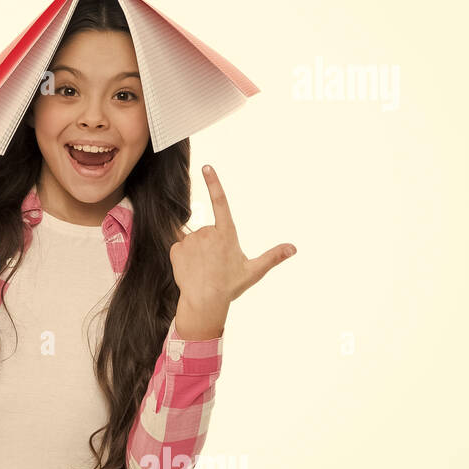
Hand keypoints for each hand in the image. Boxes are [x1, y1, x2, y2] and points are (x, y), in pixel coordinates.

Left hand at [170, 164, 295, 337]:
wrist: (204, 302)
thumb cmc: (230, 286)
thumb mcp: (254, 271)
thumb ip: (272, 257)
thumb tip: (293, 248)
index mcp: (227, 233)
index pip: (221, 203)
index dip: (214, 183)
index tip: (206, 167)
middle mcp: (207, 233)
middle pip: (208, 232)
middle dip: (211, 245)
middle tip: (215, 266)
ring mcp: (190, 240)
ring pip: (194, 241)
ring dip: (197, 252)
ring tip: (203, 270)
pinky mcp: (176, 249)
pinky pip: (180, 248)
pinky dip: (184, 257)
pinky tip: (190, 270)